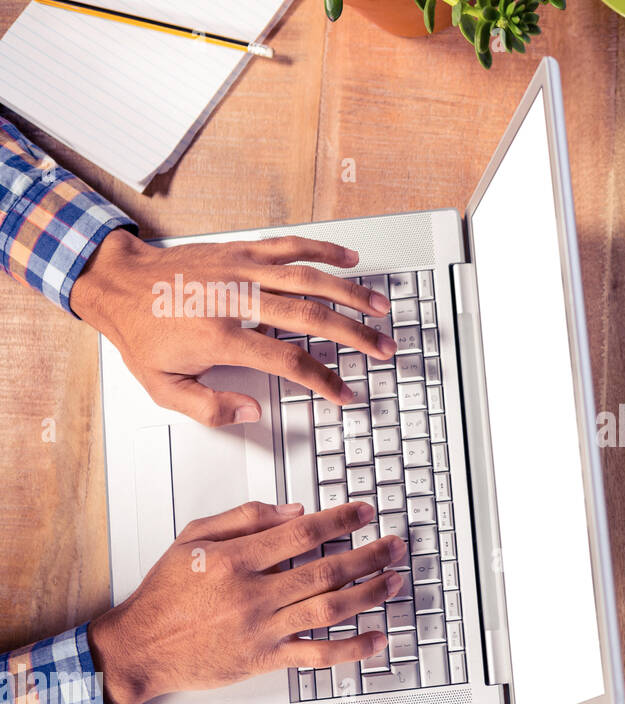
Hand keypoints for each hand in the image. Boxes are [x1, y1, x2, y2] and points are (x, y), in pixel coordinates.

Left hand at [70, 229, 396, 427]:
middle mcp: (235, 299)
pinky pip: (289, 246)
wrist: (116, 282)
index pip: (287, 362)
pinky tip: (350, 257)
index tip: (345, 392)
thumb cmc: (141, 333)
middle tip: (383, 349)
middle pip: (311, 317)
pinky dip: (323, 250)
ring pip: (308, 278)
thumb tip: (253, 411)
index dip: (323, 380)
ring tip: (380, 307)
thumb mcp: (164, 387)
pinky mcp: (240, 250)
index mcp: (220, 336)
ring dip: (351, 293)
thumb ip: (210, 407)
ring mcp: (240, 270)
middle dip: (355, 335)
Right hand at [86, 500, 404, 703]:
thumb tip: (294, 510)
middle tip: (395, 545)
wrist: (140, 647)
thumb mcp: (193, 538)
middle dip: (369, 555)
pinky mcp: (265, 658)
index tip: (364, 512)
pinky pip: (317, 654)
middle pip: (326, 571)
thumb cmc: (165, 593)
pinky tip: (376, 639)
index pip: (303, 533)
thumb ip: (244, 518)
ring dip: (369, 593)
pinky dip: (352, 648)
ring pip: (330, 609)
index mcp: (236, 559)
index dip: (341, 520)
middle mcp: (253, 594)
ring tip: (395, 580)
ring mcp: (262, 629)